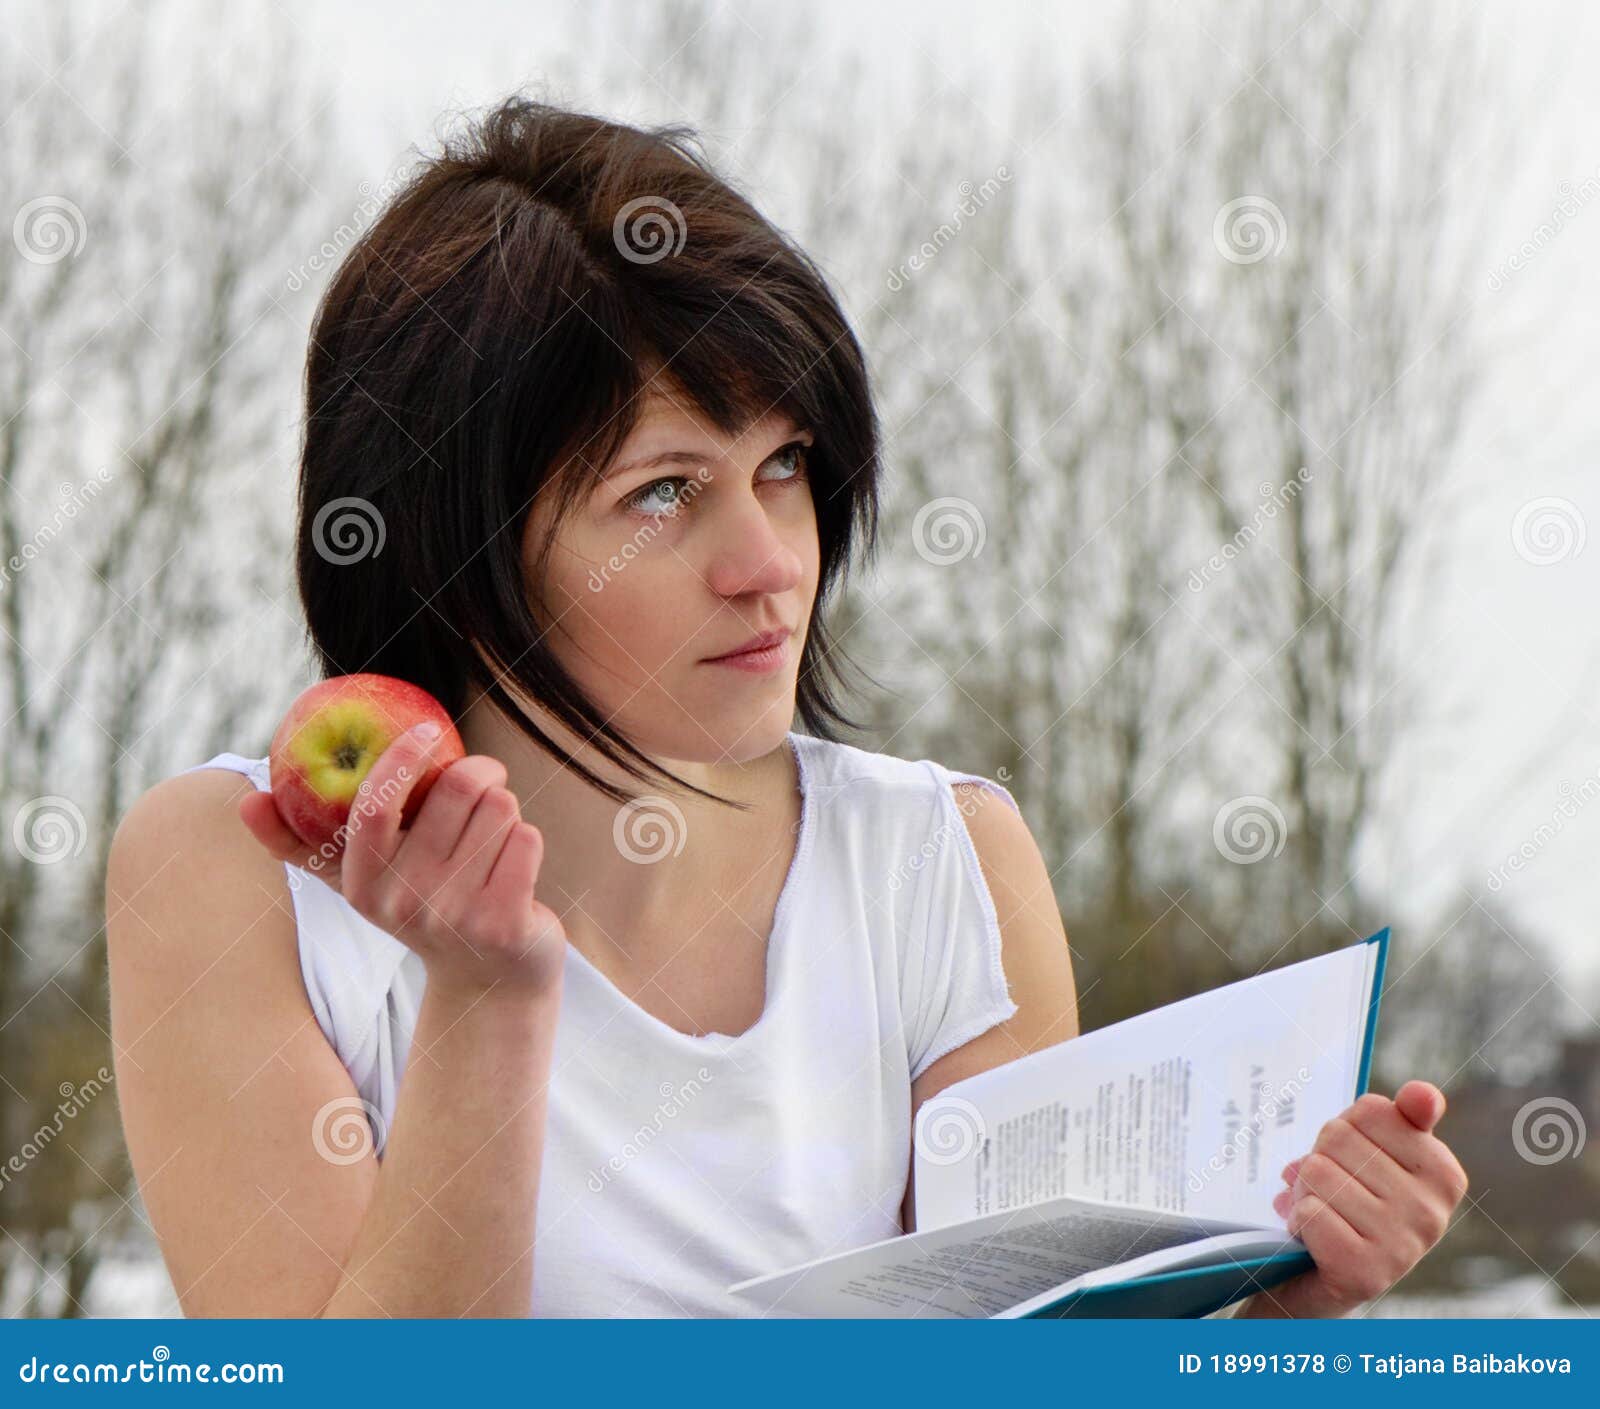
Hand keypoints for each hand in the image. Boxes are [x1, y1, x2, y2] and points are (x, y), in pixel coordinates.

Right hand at [239, 723, 566, 999]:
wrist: (488, 979)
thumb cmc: (423, 905)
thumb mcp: (362, 881)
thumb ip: (304, 841)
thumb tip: (246, 801)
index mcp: (361, 884)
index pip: (373, 806)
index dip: (400, 760)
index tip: (425, 730)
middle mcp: (402, 904)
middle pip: (459, 789)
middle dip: (482, 773)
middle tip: (485, 781)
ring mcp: (452, 918)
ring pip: (501, 808)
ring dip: (506, 811)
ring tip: (493, 840)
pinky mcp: (502, 925)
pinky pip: (527, 840)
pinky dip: (527, 842)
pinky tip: (513, 870)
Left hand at [1246, 1081, 1468, 1316]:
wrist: (1315, 1278)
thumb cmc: (1347, 1201)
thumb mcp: (1374, 1152)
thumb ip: (1400, 1116)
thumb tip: (1422, 1094)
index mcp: (1444, 1174)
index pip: (1370, 1110)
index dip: (1343, 1129)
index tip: (1354, 1160)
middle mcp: (1432, 1212)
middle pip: (1338, 1138)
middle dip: (1319, 1160)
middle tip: (1329, 1193)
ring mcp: (1402, 1246)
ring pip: (1318, 1173)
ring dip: (1304, 1192)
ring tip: (1321, 1216)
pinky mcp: (1365, 1273)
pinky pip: (1308, 1212)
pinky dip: (1297, 1222)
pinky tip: (1313, 1243)